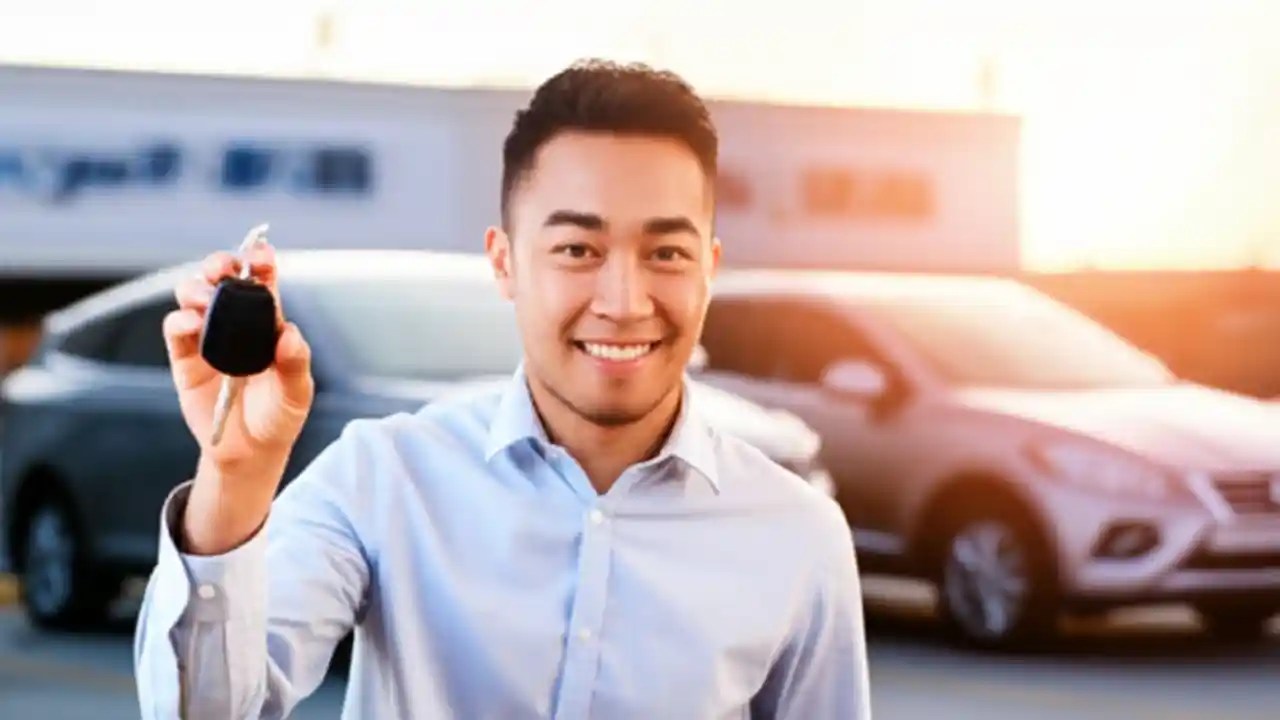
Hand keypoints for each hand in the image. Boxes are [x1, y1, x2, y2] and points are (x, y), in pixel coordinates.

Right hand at [163, 242, 313, 552]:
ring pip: (192, 295)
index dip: (260, 261)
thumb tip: (288, 332)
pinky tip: (192, 323)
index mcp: (267, 323)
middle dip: (220, 263)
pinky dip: (180, 320)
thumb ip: (296, 363)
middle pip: (222, 279)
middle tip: (224, 268)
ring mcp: (207, 337)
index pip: (262, 282)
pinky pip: (175, 329)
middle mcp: (235, 323)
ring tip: (208, 300)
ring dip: (197, 288)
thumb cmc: (278, 416)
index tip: (261, 254)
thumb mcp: (297, 393)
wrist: (250, 452)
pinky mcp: (184, 357)